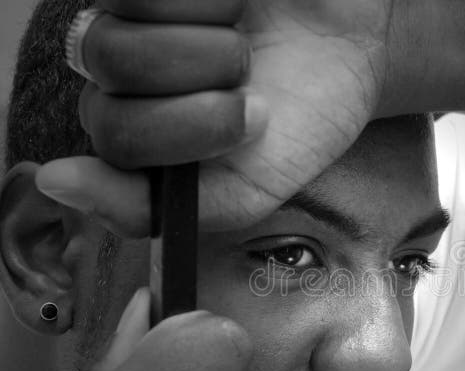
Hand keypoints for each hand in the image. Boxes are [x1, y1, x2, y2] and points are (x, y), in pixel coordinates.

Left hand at [37, 0, 396, 234]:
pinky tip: (238, 4)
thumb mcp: (244, 189)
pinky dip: (209, 4)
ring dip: (204, 52)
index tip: (254, 121)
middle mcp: (123, 77)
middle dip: (197, 103)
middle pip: (105, 99)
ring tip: (245, 41)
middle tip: (254, 88)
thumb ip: (153, 206)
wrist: (358, 45)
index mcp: (142, 133)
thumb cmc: (306, 116)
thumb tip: (56, 182)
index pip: (114, 143)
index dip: (183, 136)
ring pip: (114, 47)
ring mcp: (129, 20)